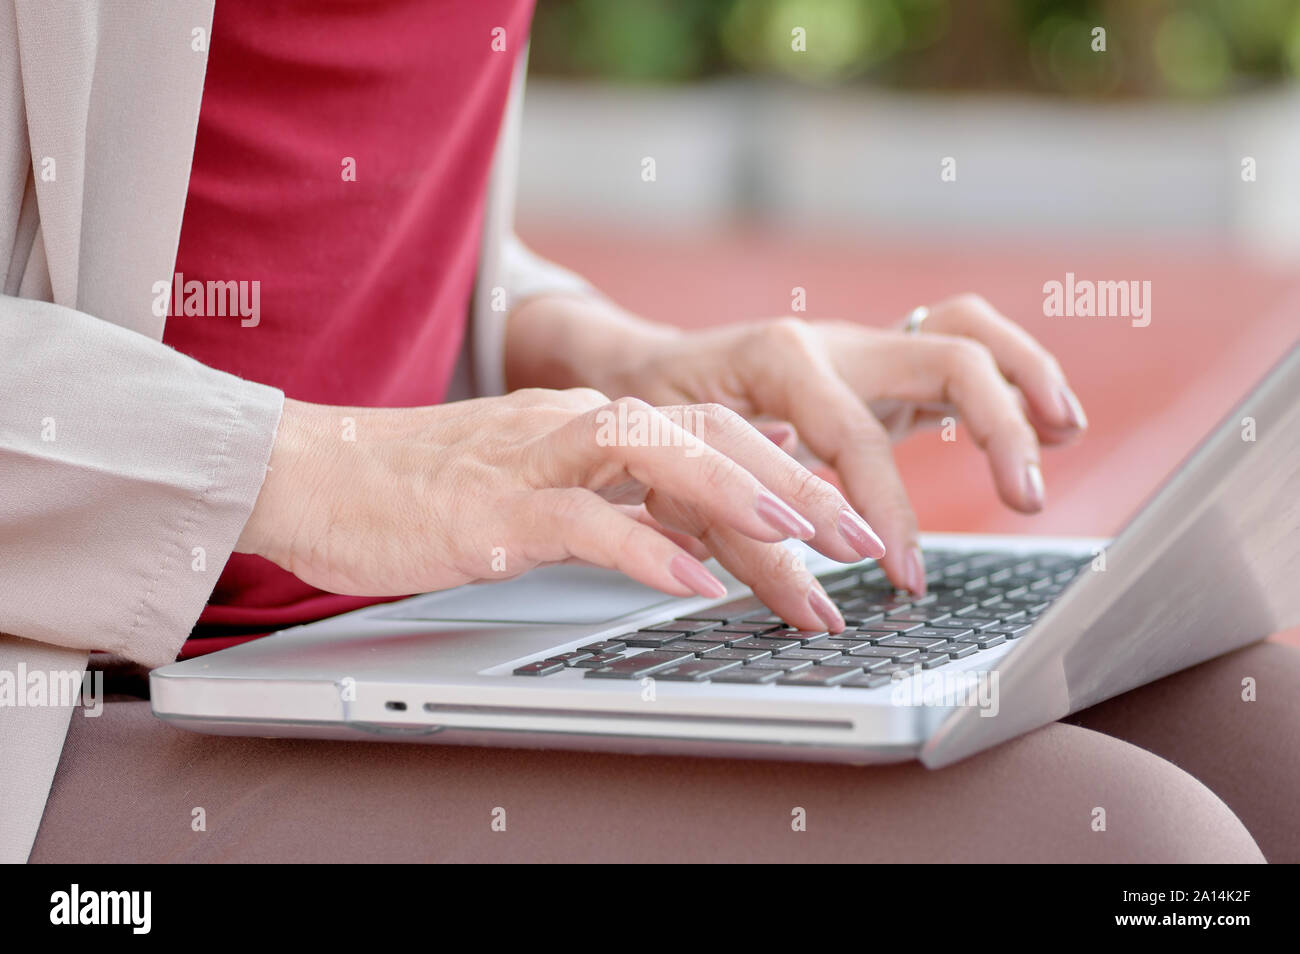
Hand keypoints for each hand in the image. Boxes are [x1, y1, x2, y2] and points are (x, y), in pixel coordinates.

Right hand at [236, 389, 889, 631]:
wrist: (310, 473)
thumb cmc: (419, 488)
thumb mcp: (534, 482)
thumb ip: (609, 493)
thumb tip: (690, 528)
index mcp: (589, 420)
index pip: (710, 428)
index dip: (786, 470)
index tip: (843, 520)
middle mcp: (574, 425)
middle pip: (706, 429)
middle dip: (794, 482)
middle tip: (859, 538)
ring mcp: (534, 460)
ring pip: (658, 453)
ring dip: (740, 498)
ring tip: (804, 544)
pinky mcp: (492, 508)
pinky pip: (586, 519)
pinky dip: (649, 550)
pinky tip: (697, 585)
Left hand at [580, 294, 1087, 593]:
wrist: (644, 371)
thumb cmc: (654, 420)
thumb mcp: (677, 475)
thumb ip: (745, 536)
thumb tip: (814, 609)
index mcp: (778, 358)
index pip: (857, 436)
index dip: (888, 510)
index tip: (904, 576)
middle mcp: (831, 340)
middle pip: (945, 356)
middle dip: (997, 425)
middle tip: (1025, 499)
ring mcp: (862, 345)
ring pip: (968, 330)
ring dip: (1026, 376)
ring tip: (1066, 432)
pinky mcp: (882, 365)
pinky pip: (962, 346)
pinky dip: (1013, 374)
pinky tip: (1048, 420)